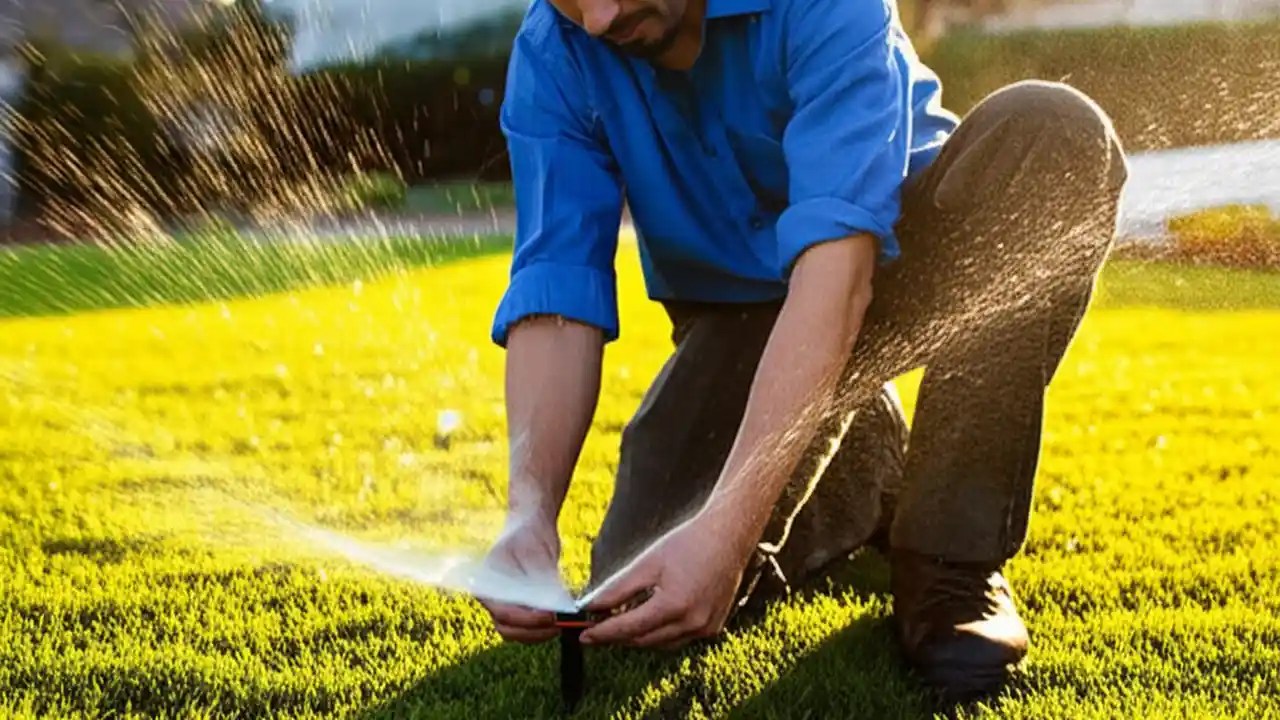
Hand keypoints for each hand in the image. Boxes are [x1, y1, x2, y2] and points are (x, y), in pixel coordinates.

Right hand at [477, 514, 565, 643]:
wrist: (532, 525)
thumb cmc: (530, 533)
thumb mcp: (536, 553)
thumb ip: (540, 580)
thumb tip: (550, 605)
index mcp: (486, 582)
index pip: (503, 611)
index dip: (527, 619)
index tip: (550, 617)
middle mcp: (491, 597)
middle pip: (506, 628)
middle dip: (532, 631)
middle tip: (557, 625)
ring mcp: (503, 604)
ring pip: (515, 632)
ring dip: (537, 634)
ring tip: (560, 625)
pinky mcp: (518, 608)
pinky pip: (525, 627)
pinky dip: (540, 629)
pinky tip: (558, 621)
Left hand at [579, 507, 757, 648]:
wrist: (728, 537)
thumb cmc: (687, 543)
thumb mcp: (647, 563)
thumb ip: (618, 588)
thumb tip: (592, 606)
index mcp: (674, 605)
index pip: (629, 628)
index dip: (603, 633)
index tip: (583, 636)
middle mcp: (692, 623)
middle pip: (644, 640)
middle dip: (618, 636)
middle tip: (597, 628)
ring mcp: (706, 628)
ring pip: (661, 643)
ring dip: (639, 636)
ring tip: (620, 621)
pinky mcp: (713, 627)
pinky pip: (679, 638)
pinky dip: (661, 632)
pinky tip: (650, 617)